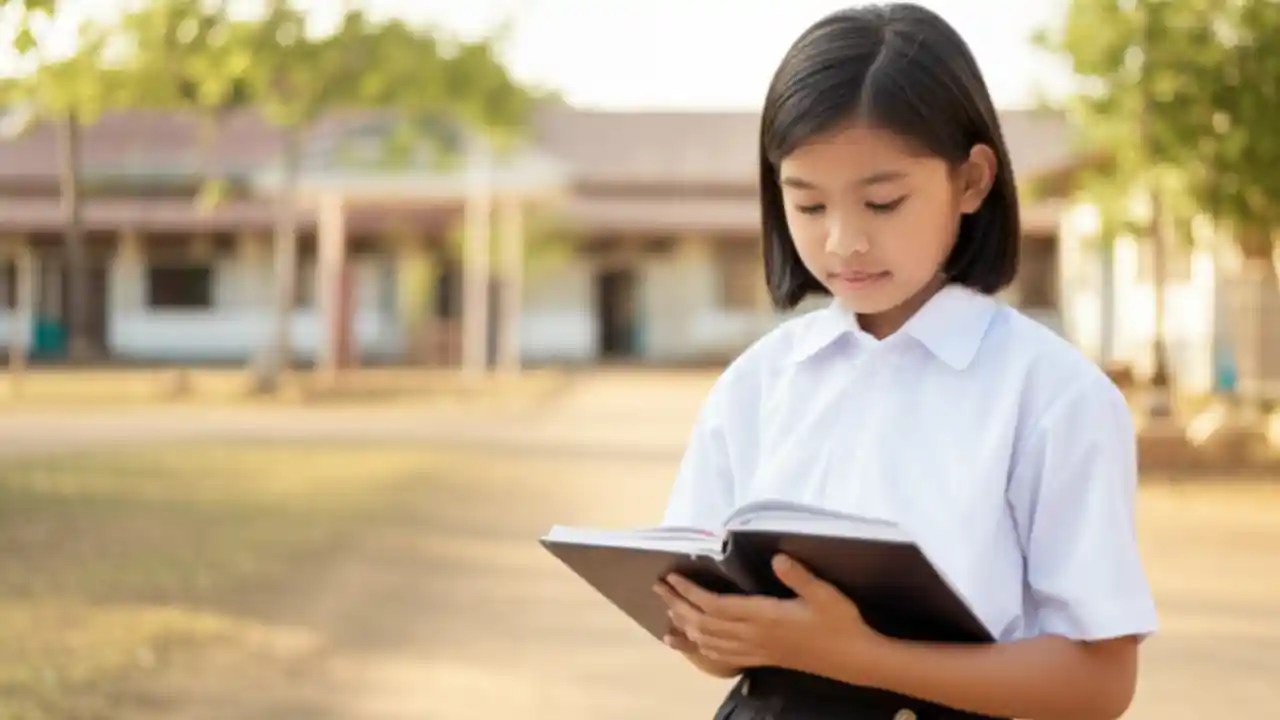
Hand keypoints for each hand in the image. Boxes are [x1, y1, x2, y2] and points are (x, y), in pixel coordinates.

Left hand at [654, 554, 885, 678]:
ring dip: (685, 624)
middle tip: (659, 587)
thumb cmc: (841, 622)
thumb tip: (778, 557)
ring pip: (709, 641)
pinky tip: (693, 642)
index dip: (691, 592)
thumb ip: (799, 576)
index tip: (672, 577)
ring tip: (668, 609)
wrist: (855, 659)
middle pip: (704, 623)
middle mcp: (755, 636)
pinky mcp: (763, 658)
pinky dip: (701, 647)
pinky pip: (723, 656)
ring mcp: (757, 650)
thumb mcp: (826, 594)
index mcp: (765, 617)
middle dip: (679, 604)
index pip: (716, 605)